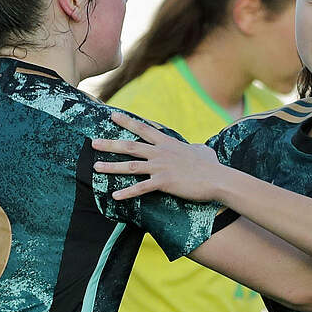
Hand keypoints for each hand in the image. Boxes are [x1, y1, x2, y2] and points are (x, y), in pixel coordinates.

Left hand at [91, 111, 228, 201]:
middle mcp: (161, 153)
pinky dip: (127, 193)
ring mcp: (161, 167)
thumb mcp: (203, 151)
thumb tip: (200, 148)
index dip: (126, 122)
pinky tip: (114, 196)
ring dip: (111, 167)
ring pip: (130, 166)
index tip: (112, 116)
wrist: (218, 178)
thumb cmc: (212, 166)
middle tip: (93, 143)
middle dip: (110, 144)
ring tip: (96, 167)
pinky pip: (141, 188)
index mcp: (168, 143)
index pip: (143, 129)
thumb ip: (196, 148)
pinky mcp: (163, 182)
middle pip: (130, 146)